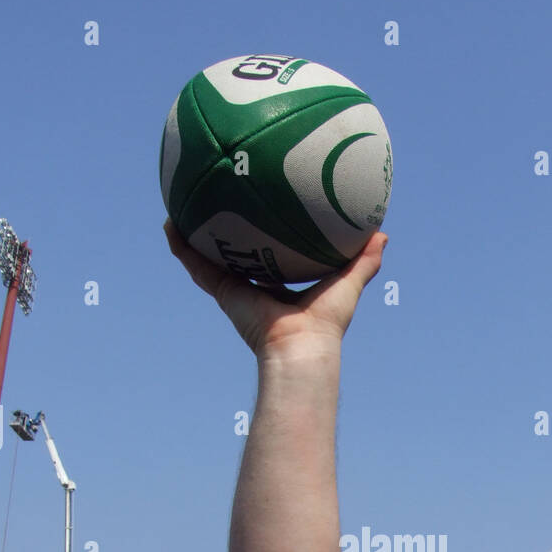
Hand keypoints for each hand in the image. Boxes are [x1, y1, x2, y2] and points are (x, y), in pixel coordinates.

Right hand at [164, 220, 386, 357]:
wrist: (300, 347)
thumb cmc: (326, 321)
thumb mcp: (348, 282)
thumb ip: (364, 260)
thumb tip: (382, 233)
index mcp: (282, 287)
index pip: (271, 258)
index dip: (264, 239)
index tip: (260, 215)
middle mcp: (255, 288)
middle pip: (236, 255)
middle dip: (225, 234)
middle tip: (216, 204)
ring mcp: (236, 291)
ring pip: (209, 258)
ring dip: (193, 236)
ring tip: (180, 207)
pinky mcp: (223, 292)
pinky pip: (197, 266)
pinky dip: (181, 247)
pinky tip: (169, 224)